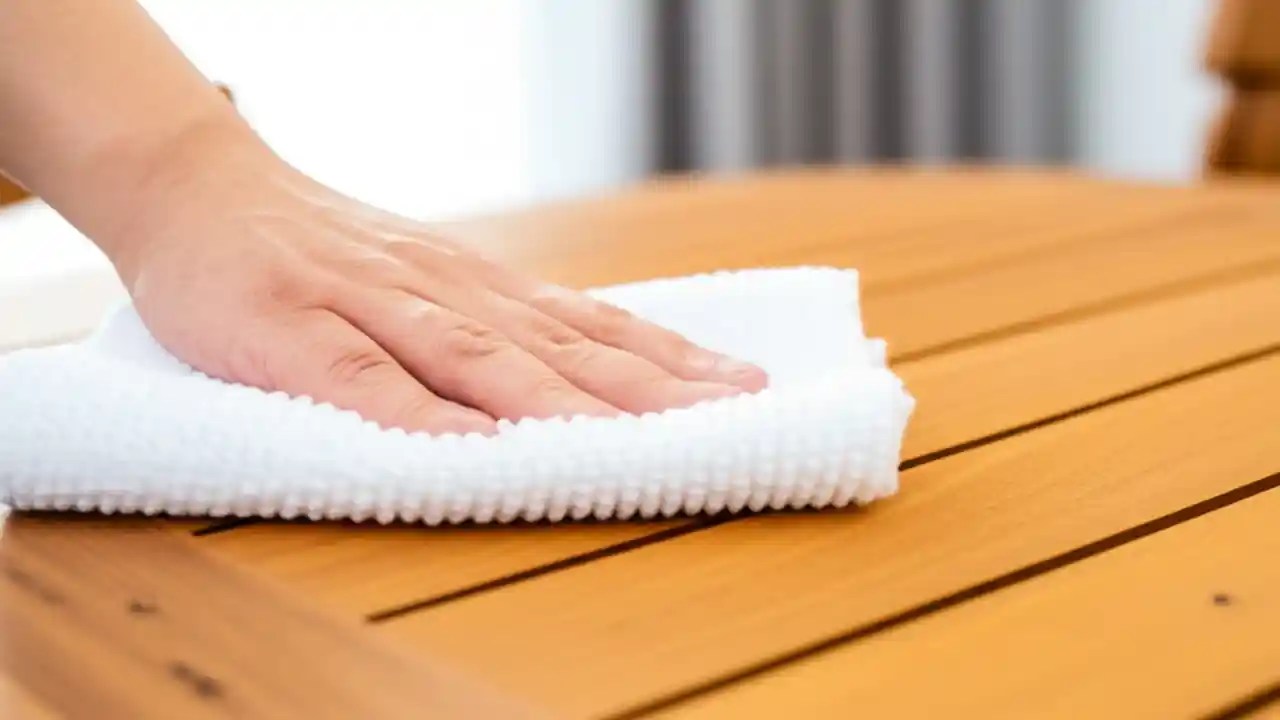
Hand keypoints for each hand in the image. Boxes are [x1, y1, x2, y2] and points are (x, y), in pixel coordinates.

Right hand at [103, 124, 766, 434]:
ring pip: (479, 358)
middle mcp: (444, 289)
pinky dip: (420, 414)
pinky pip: (360, 376)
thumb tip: (590, 372)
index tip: (742, 390)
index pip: (591, 325)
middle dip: (648, 387)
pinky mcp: (290, 329)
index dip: (669, 360)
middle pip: (557, 346)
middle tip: (730, 417)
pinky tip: (472, 449)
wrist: (201, 189)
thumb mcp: (425, 281)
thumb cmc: (324, 253)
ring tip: (635, 441)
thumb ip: (494, 327)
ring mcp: (368, 304)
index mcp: (479, 286)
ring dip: (562, 402)